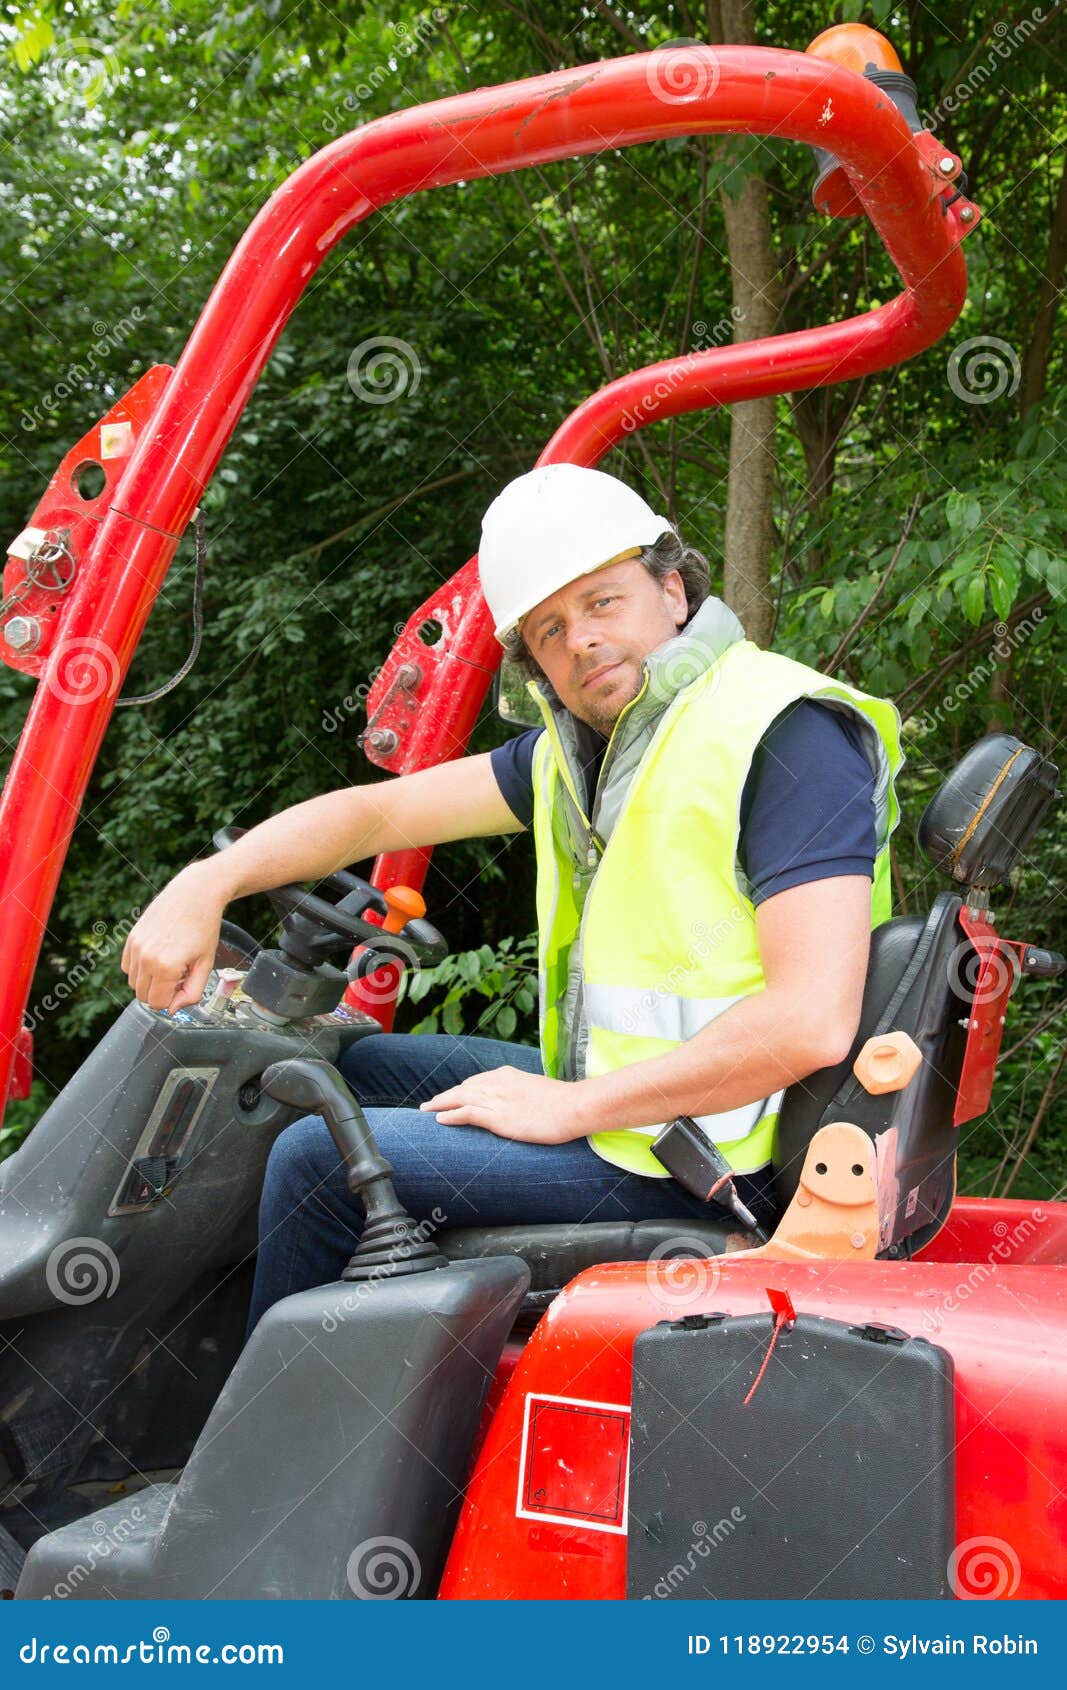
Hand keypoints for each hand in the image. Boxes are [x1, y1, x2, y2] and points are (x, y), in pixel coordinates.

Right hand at [121, 863, 227, 1012]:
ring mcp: (136, 947)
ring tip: (169, 963)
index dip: (172, 1000)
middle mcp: (146, 958)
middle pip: (143, 996)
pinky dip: (140, 967)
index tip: (183, 985)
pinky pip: (128, 966)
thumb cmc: (204, 927)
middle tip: (179, 974)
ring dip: (150, 981)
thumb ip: (191, 993)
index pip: (158, 1004)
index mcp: (166, 967)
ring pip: (133, 983)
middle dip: (160, 992)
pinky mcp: (131, 937)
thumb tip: (172, 1010)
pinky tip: (158, 954)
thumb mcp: (206, 964)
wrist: (194, 893)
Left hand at [419, 1065, 589, 1143]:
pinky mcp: (498, 1117)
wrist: (574, 1106)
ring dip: (440, 1104)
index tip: (451, 1096)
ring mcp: (497, 1100)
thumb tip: (517, 1104)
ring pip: (460, 1098)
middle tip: (430, 1103)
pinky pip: (467, 1114)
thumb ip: (521, 1094)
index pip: (476, 1082)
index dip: (460, 1090)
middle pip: (463, 1088)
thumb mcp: (536, 1091)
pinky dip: (451, 1115)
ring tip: (426, 1110)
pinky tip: (439, 1119)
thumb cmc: (563, 1102)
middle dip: (446, 1096)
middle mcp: (497, 1083)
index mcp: (507, 1075)